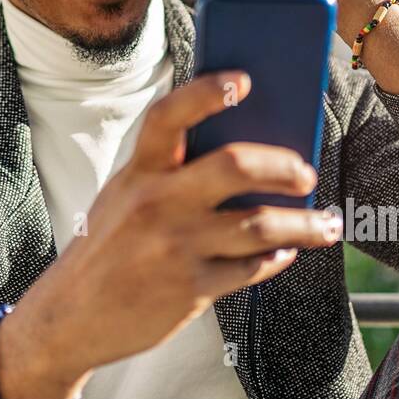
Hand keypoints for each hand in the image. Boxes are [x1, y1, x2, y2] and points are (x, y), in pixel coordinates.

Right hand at [0, 69, 342, 398]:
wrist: (72, 316)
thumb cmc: (108, 246)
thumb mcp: (124, 196)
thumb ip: (169, 172)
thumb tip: (244, 150)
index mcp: (138, 172)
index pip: (169, 117)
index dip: (206, 92)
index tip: (244, 81)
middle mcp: (156, 203)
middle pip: (234, 165)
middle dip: (282, 165)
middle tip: (306, 171)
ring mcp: (176, 247)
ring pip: (259, 224)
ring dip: (303, 223)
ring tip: (326, 224)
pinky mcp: (192, 290)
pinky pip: (251, 268)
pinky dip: (277, 258)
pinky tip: (286, 252)